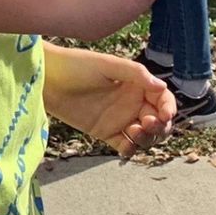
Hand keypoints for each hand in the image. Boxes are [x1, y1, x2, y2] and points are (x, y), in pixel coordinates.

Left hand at [42, 45, 174, 158]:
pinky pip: (125, 146)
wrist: (47, 79)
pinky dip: (130, 149)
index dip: (168, 107)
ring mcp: (119, 119)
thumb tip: (162, 86)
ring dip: (147, 138)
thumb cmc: (75, 65)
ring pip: (145, 136)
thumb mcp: (107, 65)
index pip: (162, 98)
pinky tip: (125, 145)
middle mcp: (131, 102)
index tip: (165, 114)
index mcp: (136, 84)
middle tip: (146, 123)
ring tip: (133, 130)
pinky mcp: (105, 132)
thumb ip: (135, 74)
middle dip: (159, 126)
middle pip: (158, 121)